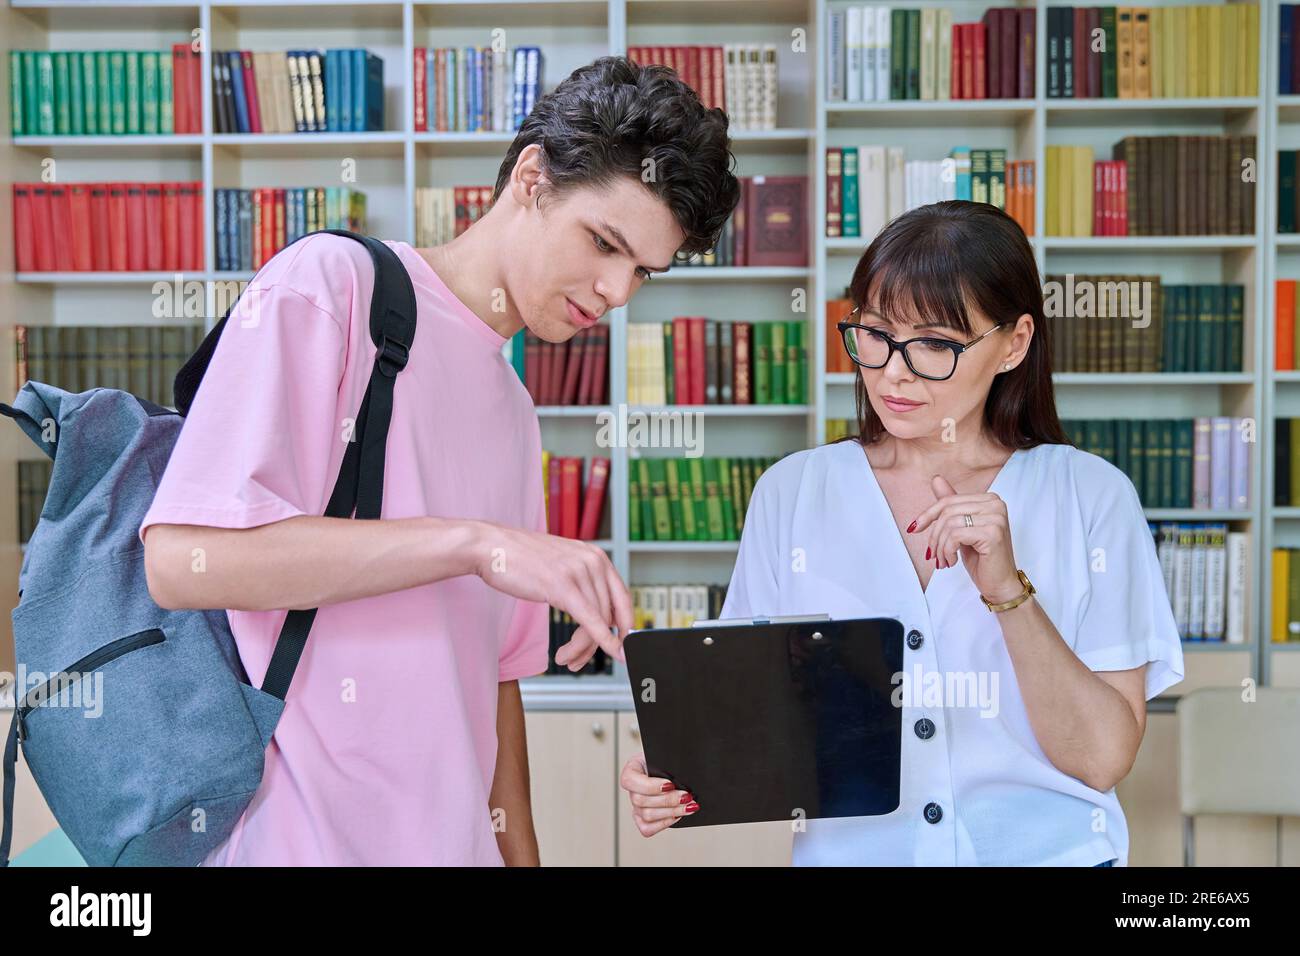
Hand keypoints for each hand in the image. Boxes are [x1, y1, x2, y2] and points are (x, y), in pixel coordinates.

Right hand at [470, 520, 631, 667]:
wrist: (491, 546)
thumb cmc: (520, 558)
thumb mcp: (561, 565)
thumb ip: (581, 583)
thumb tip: (597, 615)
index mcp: (596, 556)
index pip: (623, 597)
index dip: (626, 625)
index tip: (623, 645)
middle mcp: (594, 562)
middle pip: (609, 614)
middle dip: (598, 644)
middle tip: (581, 661)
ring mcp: (580, 572)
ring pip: (597, 622)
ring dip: (582, 648)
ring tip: (566, 659)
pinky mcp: (564, 586)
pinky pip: (589, 620)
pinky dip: (594, 641)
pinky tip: (581, 656)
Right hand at [620, 753, 697, 836]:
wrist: (671, 768)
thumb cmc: (667, 761)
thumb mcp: (665, 756)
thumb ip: (667, 762)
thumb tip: (678, 775)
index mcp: (632, 769)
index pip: (630, 780)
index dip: (650, 786)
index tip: (670, 784)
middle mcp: (632, 789)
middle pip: (640, 801)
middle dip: (668, 800)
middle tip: (687, 796)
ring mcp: (636, 807)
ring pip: (647, 815)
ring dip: (672, 811)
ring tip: (689, 806)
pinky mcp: (642, 820)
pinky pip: (648, 828)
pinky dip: (665, 823)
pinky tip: (678, 814)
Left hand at [908, 475, 1022, 603]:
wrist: (1000, 584)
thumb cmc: (981, 558)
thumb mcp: (961, 529)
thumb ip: (951, 505)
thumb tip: (936, 479)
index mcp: (989, 499)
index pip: (949, 500)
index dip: (928, 515)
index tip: (914, 529)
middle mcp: (996, 504)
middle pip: (947, 511)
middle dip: (934, 535)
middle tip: (933, 554)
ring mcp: (996, 517)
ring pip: (949, 524)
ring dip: (940, 546)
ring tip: (942, 561)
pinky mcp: (993, 532)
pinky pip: (955, 535)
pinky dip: (947, 550)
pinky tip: (952, 562)